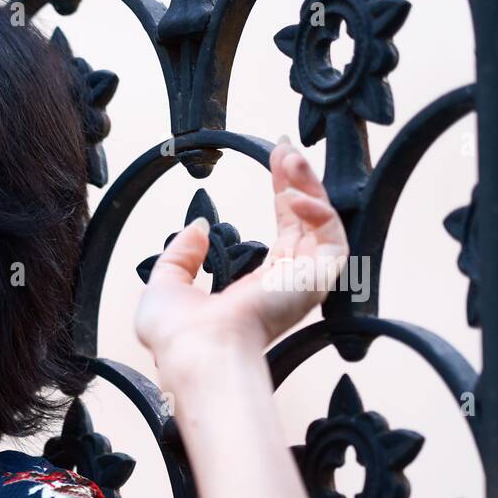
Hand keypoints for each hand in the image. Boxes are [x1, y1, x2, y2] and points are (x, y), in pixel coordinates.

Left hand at [134, 136, 348, 377]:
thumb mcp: (166, 283)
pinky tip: (292, 195)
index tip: (276, 161)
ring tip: (289, 158)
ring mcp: (306, 282)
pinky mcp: (317, 280)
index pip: (284, 231)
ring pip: (323, 222)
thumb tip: (198, 227)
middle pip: (307, 220)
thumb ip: (181, 254)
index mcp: (260, 288)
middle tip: (285, 147)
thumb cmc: (178, 334)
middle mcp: (289, 285)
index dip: (283, 194)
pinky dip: (317, 210)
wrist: (196, 351)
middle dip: (299, 179)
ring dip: (309, 185)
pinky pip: (332, 237)